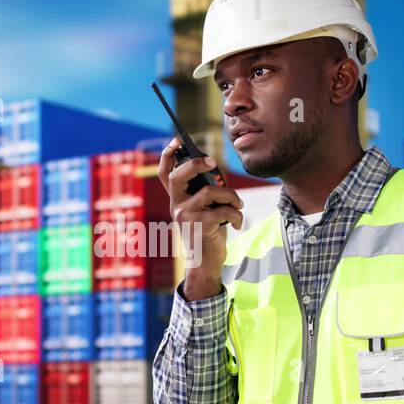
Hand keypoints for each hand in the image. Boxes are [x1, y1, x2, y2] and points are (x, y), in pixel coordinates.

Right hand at [156, 137, 243, 300]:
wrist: (205, 264)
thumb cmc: (207, 233)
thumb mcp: (202, 210)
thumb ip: (203, 191)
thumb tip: (214, 170)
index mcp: (176, 199)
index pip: (164, 172)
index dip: (168, 154)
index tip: (177, 140)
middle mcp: (176, 205)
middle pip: (179, 175)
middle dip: (196, 163)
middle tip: (212, 162)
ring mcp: (186, 216)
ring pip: (209, 191)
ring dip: (231, 196)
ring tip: (238, 205)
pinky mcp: (200, 226)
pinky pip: (223, 210)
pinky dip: (236, 214)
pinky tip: (237, 223)